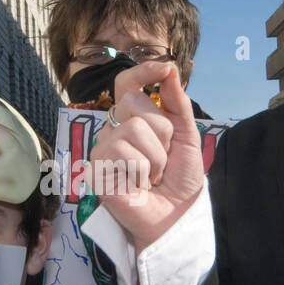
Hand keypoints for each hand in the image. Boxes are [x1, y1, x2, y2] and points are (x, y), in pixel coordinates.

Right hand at [88, 61, 205, 255]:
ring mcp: (102, 150)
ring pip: (133, 129)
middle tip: (162, 158)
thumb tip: (171, 68)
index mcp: (132, 119)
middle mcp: (113, 131)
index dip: (143, 71)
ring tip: (152, 175)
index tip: (165, 69)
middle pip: (134, 103)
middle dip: (161, 131)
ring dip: (155, 157)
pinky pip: (123, 153)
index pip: (127, 84)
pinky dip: (142, 171)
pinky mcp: (96, 171)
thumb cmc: (179, 180)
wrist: (176, 216)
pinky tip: (139, 185)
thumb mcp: (186, 136)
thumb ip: (178, 103)